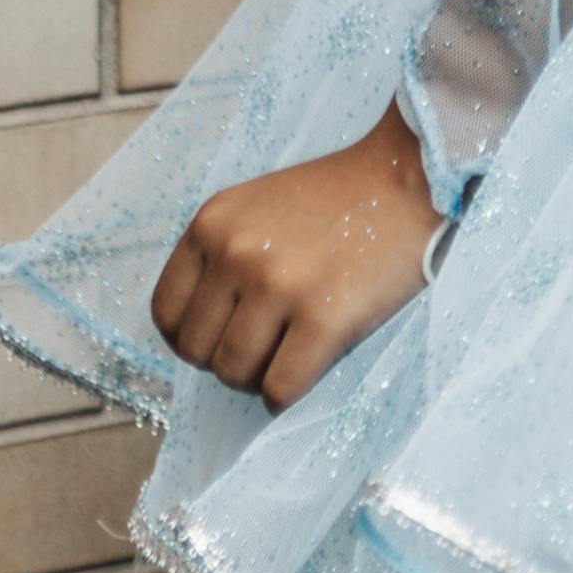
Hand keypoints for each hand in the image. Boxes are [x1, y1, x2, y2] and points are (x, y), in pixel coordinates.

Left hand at [150, 111, 440, 409]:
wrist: (407, 177)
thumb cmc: (334, 198)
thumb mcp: (255, 207)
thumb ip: (220, 255)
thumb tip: (200, 332)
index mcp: (211, 225)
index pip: (166, 314)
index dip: (190, 339)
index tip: (220, 340)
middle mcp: (235, 255)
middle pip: (197, 352)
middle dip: (227, 359)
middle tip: (263, 348)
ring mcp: (278, 287)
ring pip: (234, 374)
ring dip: (257, 378)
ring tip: (286, 357)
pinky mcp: (324, 318)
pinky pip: (280, 387)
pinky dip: (285, 394)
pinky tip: (305, 371)